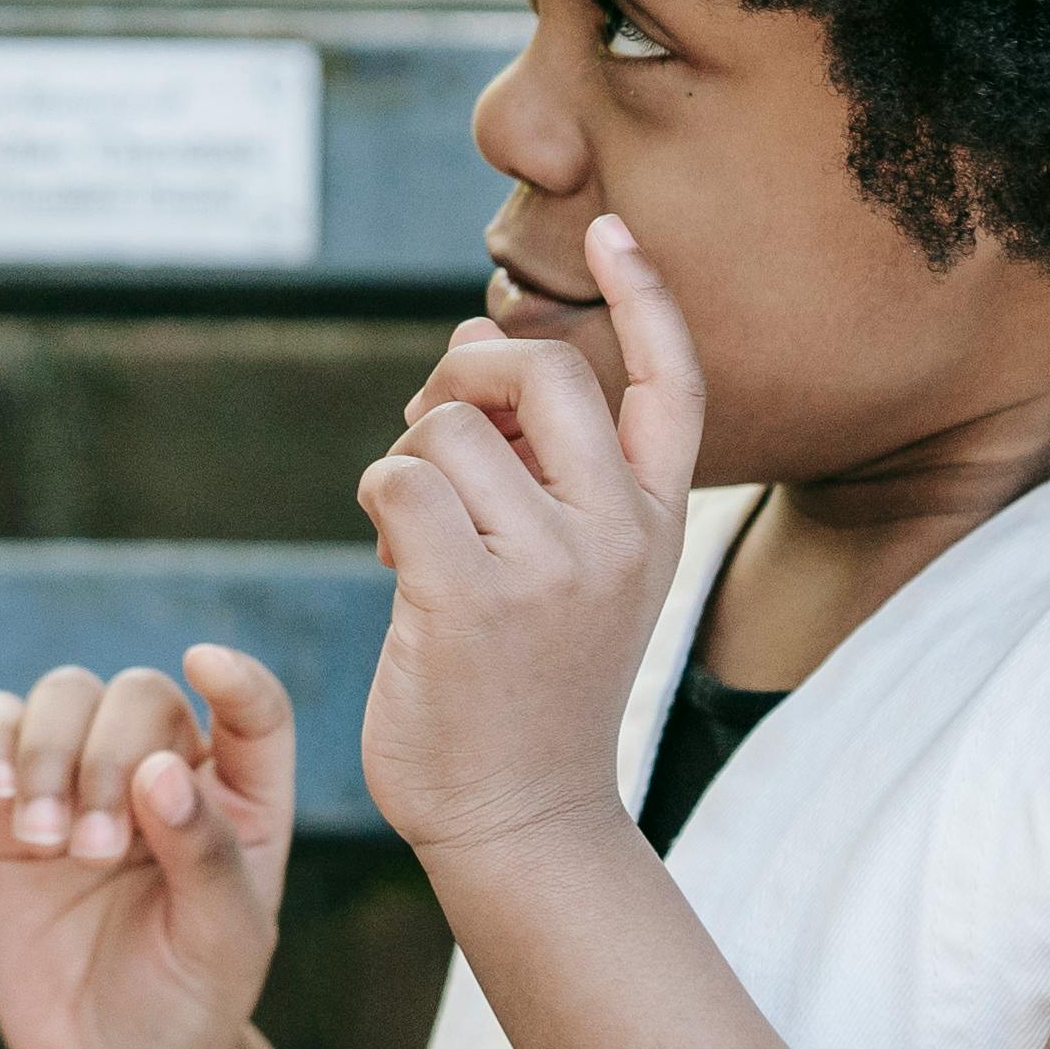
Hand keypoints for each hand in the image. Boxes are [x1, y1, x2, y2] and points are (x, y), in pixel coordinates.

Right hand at [0, 644, 297, 1048]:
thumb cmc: (187, 999)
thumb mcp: (220, 944)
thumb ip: (203, 855)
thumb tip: (161, 768)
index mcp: (241, 797)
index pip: (253, 710)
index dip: (237, 677)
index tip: (204, 665)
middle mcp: (164, 769)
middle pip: (140, 695)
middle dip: (109, 758)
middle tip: (93, 850)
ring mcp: (82, 778)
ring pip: (65, 695)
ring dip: (49, 751)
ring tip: (47, 838)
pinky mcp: (9, 805)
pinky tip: (2, 798)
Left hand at [354, 213, 706, 863]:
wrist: (520, 821)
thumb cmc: (528, 691)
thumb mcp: (570, 575)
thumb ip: (540, 467)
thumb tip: (474, 341)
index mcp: (657, 524)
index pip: (671, 384)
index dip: (645, 296)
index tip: (612, 227)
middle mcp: (617, 534)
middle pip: (537, 371)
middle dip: (464, 377)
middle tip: (432, 435)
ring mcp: (548, 566)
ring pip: (445, 430)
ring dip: (406, 466)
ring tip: (416, 542)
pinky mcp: (468, 597)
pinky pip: (396, 480)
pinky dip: (377, 504)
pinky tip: (395, 567)